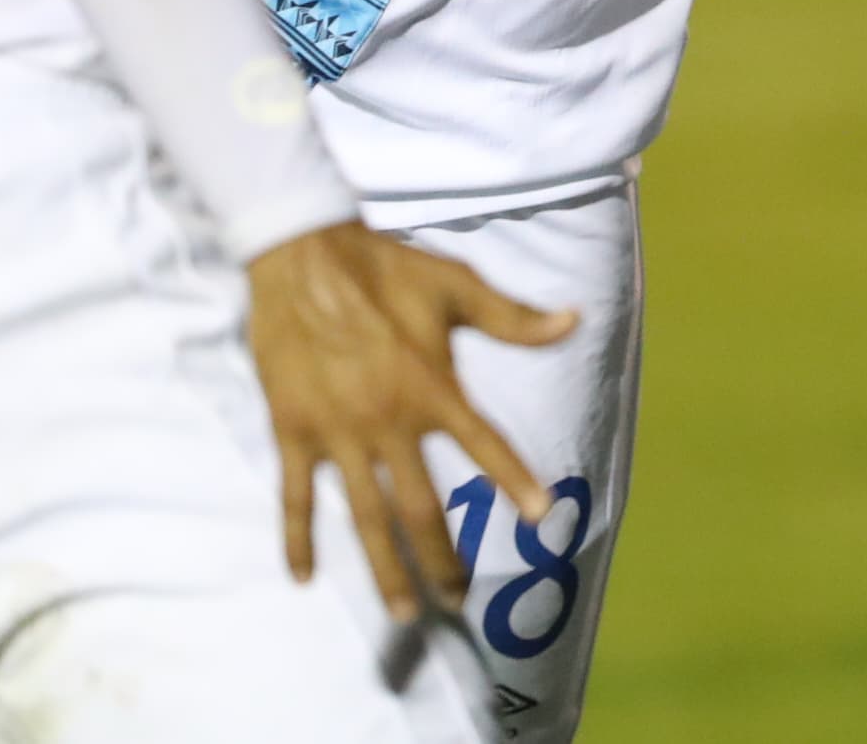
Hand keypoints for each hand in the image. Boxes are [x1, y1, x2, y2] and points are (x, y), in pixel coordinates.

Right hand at [246, 222, 576, 616]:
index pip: (483, 445)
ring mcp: (338, 432)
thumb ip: (512, 317)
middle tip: (458, 600)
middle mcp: (388, 421)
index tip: (541, 518)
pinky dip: (298, 538)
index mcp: (431, 387)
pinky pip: (295, 497)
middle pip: (420, 507)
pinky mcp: (294, 431)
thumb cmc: (384, 268)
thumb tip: (573, 320)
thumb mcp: (455, 286)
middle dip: (441, 558)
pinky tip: (302, 577)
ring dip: (384, 568)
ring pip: (365, 516)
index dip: (514, 481)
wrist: (302, 254)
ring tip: (404, 612)